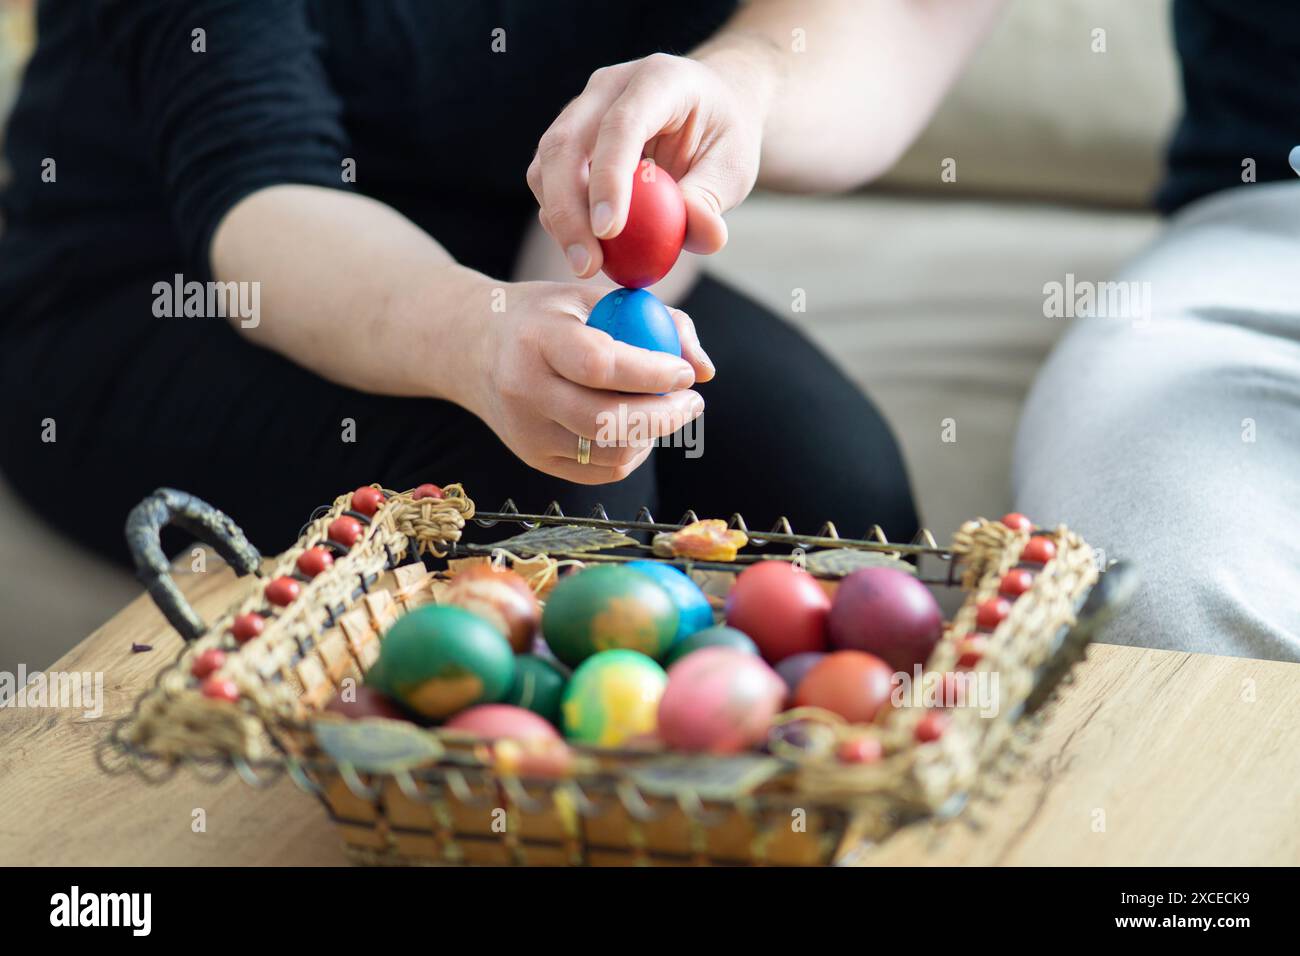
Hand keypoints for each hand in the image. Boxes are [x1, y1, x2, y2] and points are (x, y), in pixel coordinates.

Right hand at [461, 280, 709, 483]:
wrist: (473, 348)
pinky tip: (638, 428)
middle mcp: (525, 390)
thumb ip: (655, 321)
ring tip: (666, 410)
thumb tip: (704, 370)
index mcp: (537, 339)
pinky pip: (601, 472)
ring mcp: (527, 432)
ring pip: (610, 453)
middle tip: (692, 400)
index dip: (651, 373)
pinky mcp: (535, 458)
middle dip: (664, 415)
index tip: (684, 372)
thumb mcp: (591, 299)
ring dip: (653, 436)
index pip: (599, 366)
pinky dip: (632, 453)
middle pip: (606, 421)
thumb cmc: (545, 317)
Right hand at [527, 45, 775, 278]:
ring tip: (586, 264)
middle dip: (568, 210)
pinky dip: (560, 216)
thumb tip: (706, 237)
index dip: (609, 178)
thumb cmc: (723, 134)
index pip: (622, 125)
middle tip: (586, 265)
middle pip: (566, 143)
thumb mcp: (733, 167)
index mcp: (658, 80)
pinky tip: (583, 247)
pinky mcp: (570, 137)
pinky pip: (549, 178)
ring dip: (559, 218)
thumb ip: (712, 200)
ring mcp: (583, 109)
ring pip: (548, 162)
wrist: (708, 110)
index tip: (609, 232)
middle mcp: (610, 87)